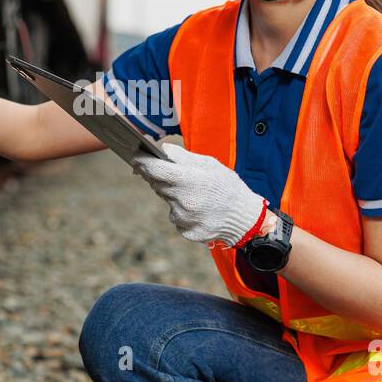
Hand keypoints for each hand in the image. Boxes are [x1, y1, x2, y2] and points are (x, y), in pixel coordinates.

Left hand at [130, 142, 268, 248]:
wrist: (246, 219)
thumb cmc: (228, 187)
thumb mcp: (210, 165)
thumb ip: (183, 157)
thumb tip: (161, 149)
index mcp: (189, 180)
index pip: (154, 169)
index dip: (142, 161)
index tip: (135, 156)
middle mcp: (184, 201)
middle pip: (158, 184)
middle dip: (160, 176)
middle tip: (175, 173)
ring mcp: (184, 219)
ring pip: (167, 200)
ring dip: (174, 195)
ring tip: (196, 194)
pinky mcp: (186, 232)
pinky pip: (176, 216)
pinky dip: (183, 211)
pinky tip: (200, 209)